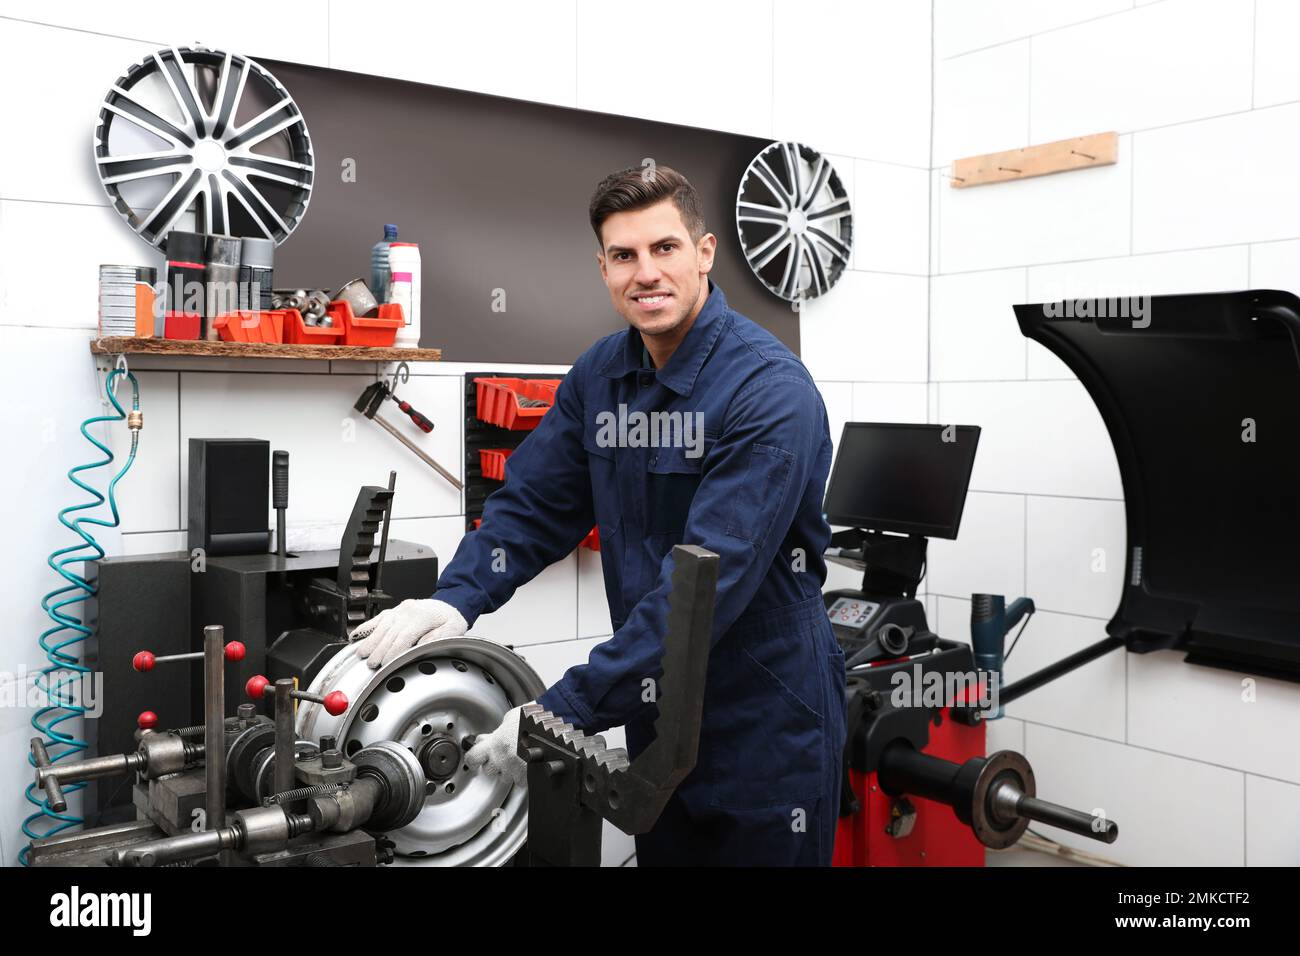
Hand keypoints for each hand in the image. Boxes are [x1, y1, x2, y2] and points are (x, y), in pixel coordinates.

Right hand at [350, 598, 468, 669]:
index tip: (386, 664)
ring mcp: (400, 610)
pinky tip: (357, 635)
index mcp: (423, 617)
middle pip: (389, 633)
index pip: (404, 637)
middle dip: (378, 650)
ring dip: (370, 641)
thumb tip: (422, 645)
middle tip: (370, 664)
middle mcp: (409, 612)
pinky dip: (366, 627)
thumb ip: (440, 637)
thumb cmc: (450, 618)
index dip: (393, 652)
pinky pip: (378, 618)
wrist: (449, 600)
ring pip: (381, 626)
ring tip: (362, 654)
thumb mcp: (455, 629)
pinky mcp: (394, 610)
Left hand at [466, 702, 533, 786]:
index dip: (473, 759)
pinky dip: (522, 774)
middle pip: (488, 770)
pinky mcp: (527, 776)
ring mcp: (515, 770)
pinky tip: (527, 763)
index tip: (475, 758)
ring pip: (505, 777)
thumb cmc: (535, 719)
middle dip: (494, 763)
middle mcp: (502, 759)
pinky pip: (520, 780)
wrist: (555, 729)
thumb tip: (491, 736)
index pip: (472, 759)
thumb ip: (498, 731)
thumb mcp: (511, 718)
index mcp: (495, 744)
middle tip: (502, 754)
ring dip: (508, 769)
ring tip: (518, 756)